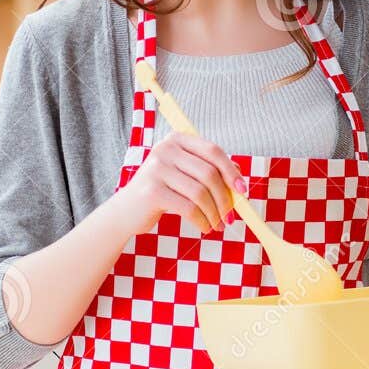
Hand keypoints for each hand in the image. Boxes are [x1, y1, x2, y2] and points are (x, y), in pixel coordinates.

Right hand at [114, 132, 241, 236]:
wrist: (126, 212)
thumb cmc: (161, 193)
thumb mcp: (183, 176)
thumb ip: (207, 172)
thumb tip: (240, 181)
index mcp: (176, 140)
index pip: (213, 151)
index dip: (231, 171)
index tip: (243, 191)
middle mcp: (165, 150)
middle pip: (209, 173)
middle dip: (225, 199)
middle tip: (230, 217)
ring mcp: (156, 169)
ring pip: (201, 193)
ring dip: (214, 213)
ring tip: (218, 225)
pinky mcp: (153, 192)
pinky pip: (189, 208)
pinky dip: (202, 221)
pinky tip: (204, 228)